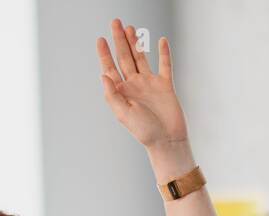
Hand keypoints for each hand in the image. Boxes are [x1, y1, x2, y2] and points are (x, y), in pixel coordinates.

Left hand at [96, 19, 186, 150]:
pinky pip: (164, 65)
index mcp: (122, 92)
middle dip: (119, 40)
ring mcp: (150, 84)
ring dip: (136, 43)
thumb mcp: (123, 114)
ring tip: (131, 28)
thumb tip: (103, 75)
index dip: (104, 54)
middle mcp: (134, 85)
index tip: (100, 39)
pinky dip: (163, 53)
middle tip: (115, 22)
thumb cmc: (144, 132)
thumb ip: (112, 95)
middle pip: (125, 57)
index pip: (110, 68)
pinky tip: (160, 40)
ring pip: (141, 58)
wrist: (167, 140)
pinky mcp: (165, 85)